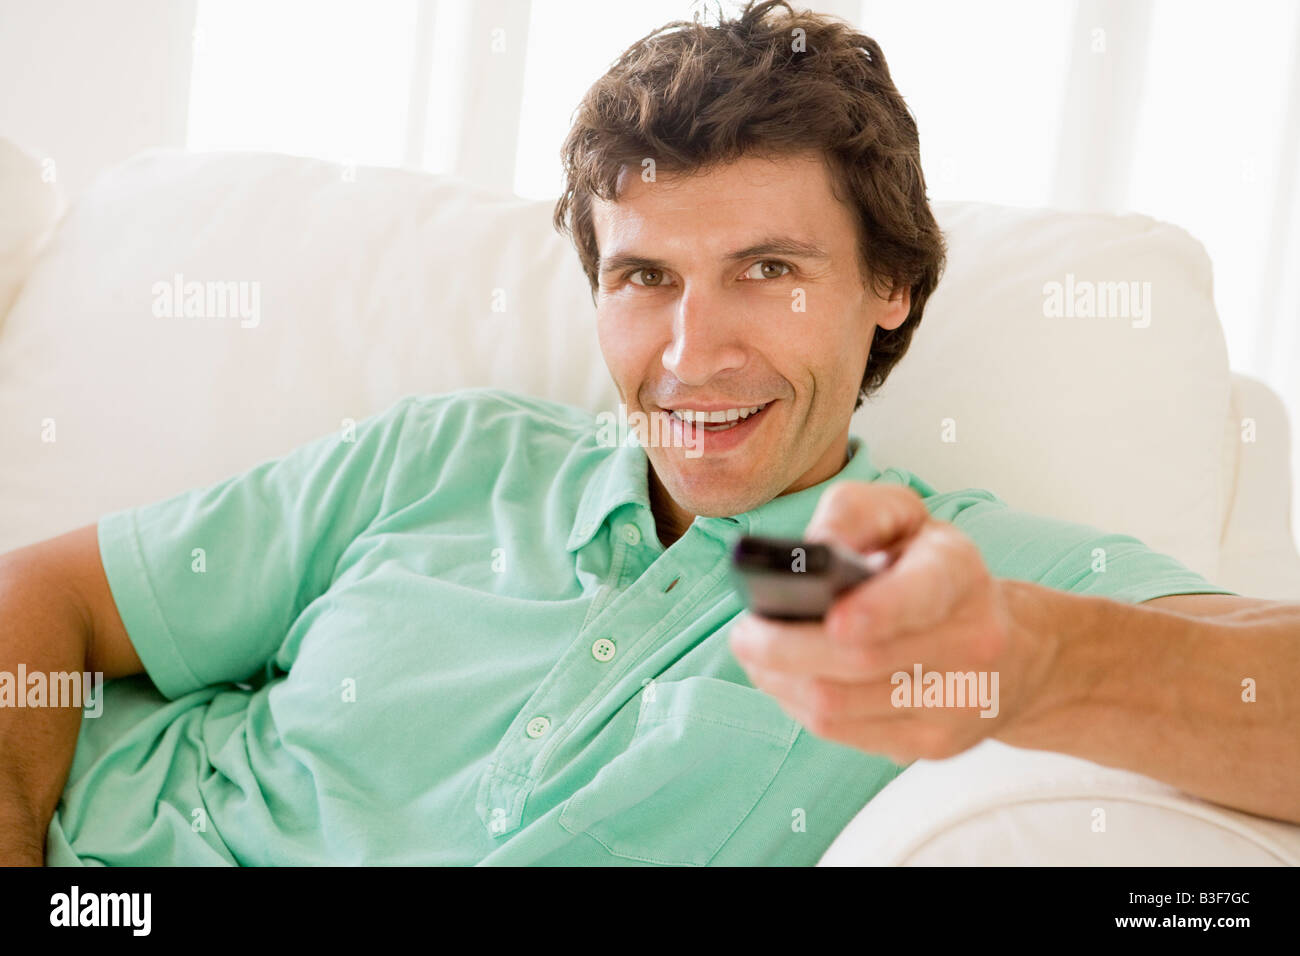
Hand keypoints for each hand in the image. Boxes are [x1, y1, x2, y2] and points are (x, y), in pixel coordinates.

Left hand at [729, 482, 1054, 762]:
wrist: (1008, 653)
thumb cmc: (928, 572)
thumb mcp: (900, 519)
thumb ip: (852, 514)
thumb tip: (807, 550)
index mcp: (960, 571)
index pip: (924, 592)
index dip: (879, 610)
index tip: (835, 620)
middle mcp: (971, 640)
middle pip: (862, 659)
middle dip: (787, 648)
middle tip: (745, 634)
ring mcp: (956, 702)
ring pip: (840, 704)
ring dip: (781, 679)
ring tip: (754, 654)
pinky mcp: (932, 744)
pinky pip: (842, 732)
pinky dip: (797, 704)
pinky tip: (785, 680)